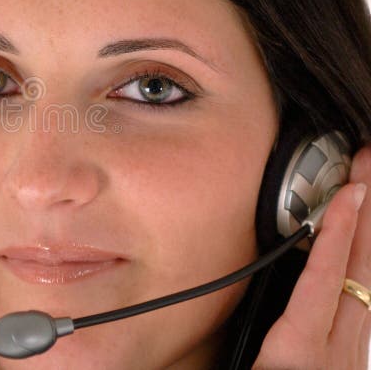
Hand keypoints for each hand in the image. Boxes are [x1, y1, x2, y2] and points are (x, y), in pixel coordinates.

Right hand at [254, 145, 370, 368]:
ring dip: (370, 231)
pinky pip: (360, 302)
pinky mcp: (343, 359)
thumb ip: (233, 347)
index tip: (350, 193)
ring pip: (367, 283)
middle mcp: (329, 353)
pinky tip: (363, 243)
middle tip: (370, 164)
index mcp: (297, 359)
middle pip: (358, 272)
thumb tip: (164, 356)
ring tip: (370, 186)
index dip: (338, 235)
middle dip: (367, 213)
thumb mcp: (243, 365)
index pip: (323, 282)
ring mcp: (343, 355)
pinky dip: (361, 264)